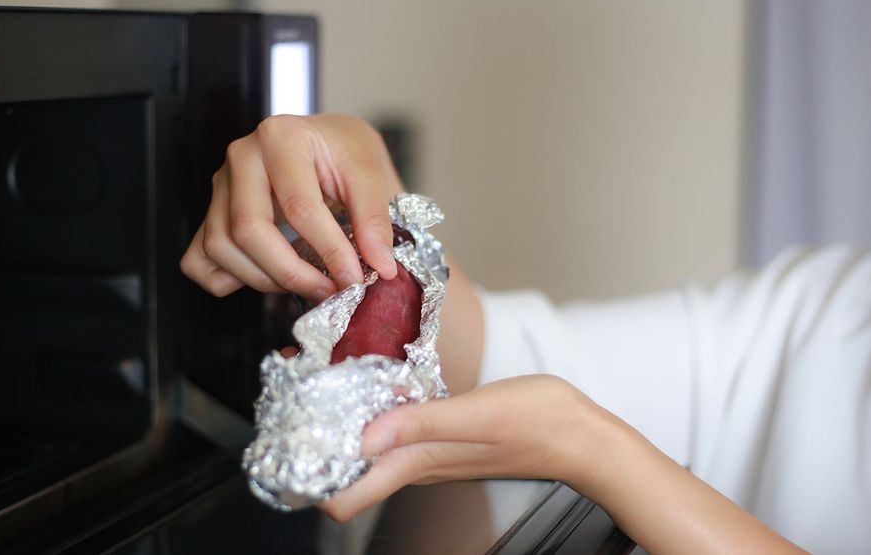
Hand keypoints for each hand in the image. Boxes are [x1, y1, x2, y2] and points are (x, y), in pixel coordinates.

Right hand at [180, 114, 404, 302]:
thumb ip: (375, 217)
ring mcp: (221, 184)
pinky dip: (225, 280)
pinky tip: (263, 277)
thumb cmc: (344, 151)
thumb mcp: (370, 171)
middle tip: (328, 290)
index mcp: (281, 137)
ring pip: (220, 246)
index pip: (299, 207)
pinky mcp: (211, 210)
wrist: (326, 141)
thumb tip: (379, 265)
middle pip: (248, 230)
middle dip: (291, 272)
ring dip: (264, 280)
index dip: (329, 251)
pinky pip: (198, 258)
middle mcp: (242, 156)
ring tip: (306, 283)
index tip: (353, 278)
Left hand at [322, 376, 808, 554]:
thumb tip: (364, 436)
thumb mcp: (477, 413)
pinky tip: (375, 379)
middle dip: (315, 435)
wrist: (584, 436)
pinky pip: (393, 431)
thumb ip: (420, 424)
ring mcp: (429, 453)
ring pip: (367, 448)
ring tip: (325, 375)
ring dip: (342, 419)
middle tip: (296, 387)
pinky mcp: (443, 437)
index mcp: (417, 463)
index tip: (286, 426)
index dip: (306, 469)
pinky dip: (373, 411)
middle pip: (346, 468)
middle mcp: (416, 465)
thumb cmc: (539, 423)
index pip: (343, 494)